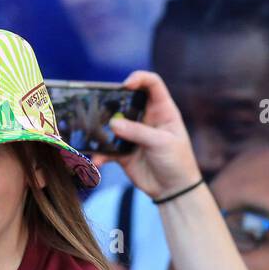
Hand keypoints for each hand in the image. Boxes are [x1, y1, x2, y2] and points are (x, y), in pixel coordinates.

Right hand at [103, 70, 202, 199]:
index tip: (126, 85)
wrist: (174, 191)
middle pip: (126, 101)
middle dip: (112, 102)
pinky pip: (107, 148)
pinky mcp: (123, 151)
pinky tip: (97, 161)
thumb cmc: (177, 161)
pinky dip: (100, 154)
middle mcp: (146, 118)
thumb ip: (138, 132)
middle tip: (99, 106)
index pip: (152, 84)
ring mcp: (133, 134)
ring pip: (112, 124)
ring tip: (91, 133)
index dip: (139, 78)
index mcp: (162, 110)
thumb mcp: (162, 143)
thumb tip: (112, 123)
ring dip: (101, 129)